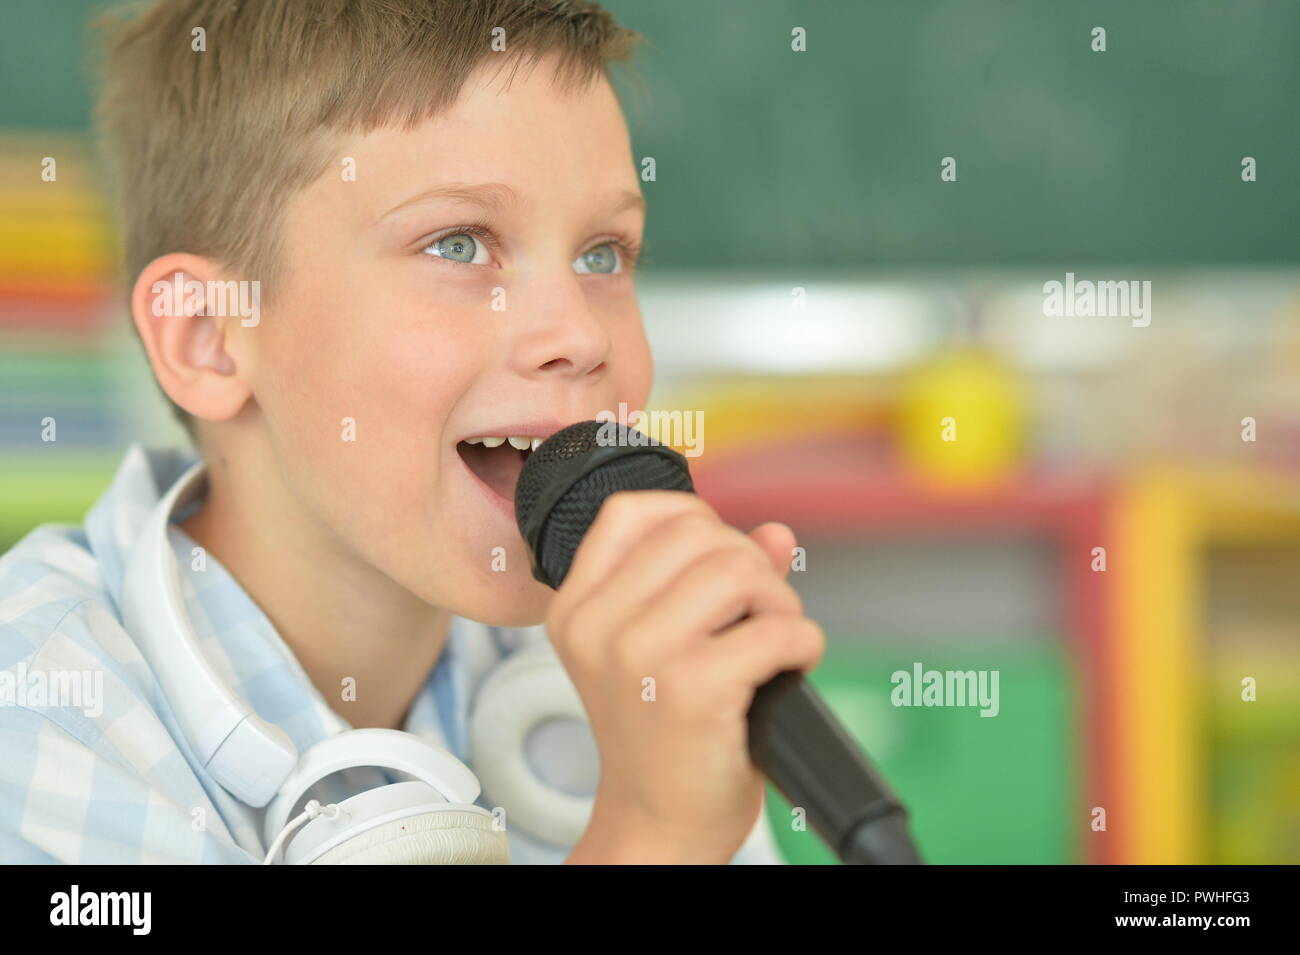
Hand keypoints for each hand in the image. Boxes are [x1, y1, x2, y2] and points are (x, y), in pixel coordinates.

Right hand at [549, 491, 824, 862]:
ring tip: (773, 641)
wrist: (658, 823)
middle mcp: (597, 625)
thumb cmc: (663, 734)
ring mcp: (639, 656)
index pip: (631, 511)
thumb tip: (778, 534)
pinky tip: (791, 667)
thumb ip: (712, 580)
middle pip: (696, 531)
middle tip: (757, 613)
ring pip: (738, 568)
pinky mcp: (690, 689)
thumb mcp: (662, 646)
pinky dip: (803, 642)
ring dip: (778, 600)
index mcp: (576, 608)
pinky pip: (776, 629)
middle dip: (747, 563)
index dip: (693, 519)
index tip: (719, 561)